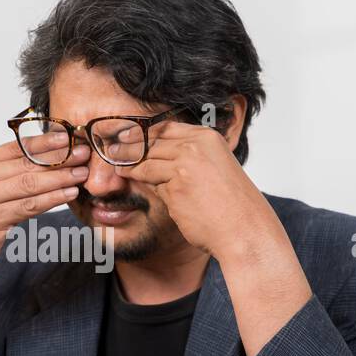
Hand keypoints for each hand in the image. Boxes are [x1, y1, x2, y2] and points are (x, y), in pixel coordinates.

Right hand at [0, 134, 90, 289]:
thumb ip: (8, 172)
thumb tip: (45, 157)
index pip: (18, 146)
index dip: (46, 141)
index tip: (69, 136)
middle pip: (27, 163)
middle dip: (60, 158)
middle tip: (84, 153)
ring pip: (30, 183)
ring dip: (60, 177)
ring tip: (82, 174)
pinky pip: (29, 205)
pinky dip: (52, 199)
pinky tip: (69, 194)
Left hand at [119, 122, 279, 261]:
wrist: (244, 229)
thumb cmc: (232, 205)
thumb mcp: (214, 169)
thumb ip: (189, 158)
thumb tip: (156, 158)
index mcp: (208, 138)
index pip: (166, 127)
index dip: (144, 131)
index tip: (126, 135)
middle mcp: (196, 146)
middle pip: (152, 140)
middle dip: (128, 144)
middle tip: (111, 147)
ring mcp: (185, 164)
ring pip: (146, 159)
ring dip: (126, 161)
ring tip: (113, 162)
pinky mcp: (176, 185)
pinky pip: (149, 180)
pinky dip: (137, 178)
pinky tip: (124, 176)